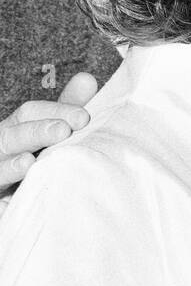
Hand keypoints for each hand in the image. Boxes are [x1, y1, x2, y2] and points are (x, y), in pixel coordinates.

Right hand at [0, 74, 99, 212]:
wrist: (17, 207)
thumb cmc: (39, 164)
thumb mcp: (52, 136)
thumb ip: (66, 110)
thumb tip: (87, 78)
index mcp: (14, 131)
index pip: (28, 113)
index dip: (54, 111)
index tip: (84, 117)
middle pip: (11, 137)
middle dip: (35, 132)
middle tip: (63, 131)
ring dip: (10, 166)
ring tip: (29, 162)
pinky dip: (1, 197)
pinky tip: (9, 199)